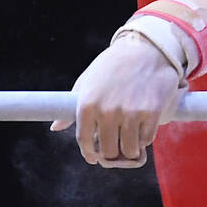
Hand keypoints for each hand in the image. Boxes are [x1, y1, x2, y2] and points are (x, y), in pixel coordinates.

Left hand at [50, 35, 184, 167]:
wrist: (147, 48)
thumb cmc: (115, 65)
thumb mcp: (88, 81)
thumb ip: (72, 107)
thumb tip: (55, 127)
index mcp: (87, 104)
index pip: (85, 141)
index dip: (90, 153)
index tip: (94, 157)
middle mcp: (107, 110)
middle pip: (108, 150)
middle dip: (112, 153)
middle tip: (117, 148)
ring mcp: (130, 112)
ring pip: (129, 150)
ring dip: (130, 149)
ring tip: (131, 140)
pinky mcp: (151, 112)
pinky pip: (147, 140)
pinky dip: (145, 139)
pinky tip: (143, 129)